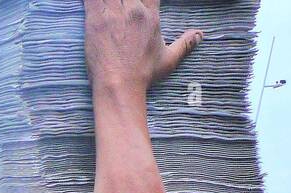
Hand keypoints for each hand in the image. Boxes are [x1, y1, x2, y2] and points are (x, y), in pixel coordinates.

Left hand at [83, 0, 202, 93]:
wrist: (119, 86)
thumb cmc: (143, 75)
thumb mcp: (169, 59)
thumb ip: (185, 43)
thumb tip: (200, 35)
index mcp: (150, 15)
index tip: (138, 3)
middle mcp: (133, 10)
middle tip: (121, 7)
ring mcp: (113, 14)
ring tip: (108, 5)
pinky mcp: (94, 22)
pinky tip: (90, 1)